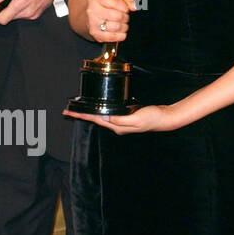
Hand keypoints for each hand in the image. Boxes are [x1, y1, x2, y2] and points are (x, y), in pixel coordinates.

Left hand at [0, 0, 52, 23]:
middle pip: (8, 18)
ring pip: (15, 16)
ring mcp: (33, 14)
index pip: (2, 19)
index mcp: (20, 4)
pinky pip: (23, 14)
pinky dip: (18, 8)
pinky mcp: (37, 13)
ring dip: (10, 9)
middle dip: (0, 11)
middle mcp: (27, 13)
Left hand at [63, 104, 180, 133]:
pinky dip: (100, 110)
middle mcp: (117, 126)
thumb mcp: (135, 118)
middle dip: (82, 115)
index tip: (69, 112)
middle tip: (68, 110)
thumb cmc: (152, 117)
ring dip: (90, 113)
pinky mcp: (125, 117)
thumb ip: (120, 119)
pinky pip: (109, 113)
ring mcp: (121, 122)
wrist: (165, 118)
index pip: (95, 120)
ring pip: (101, 117)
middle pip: (95, 119)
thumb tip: (105, 118)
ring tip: (79, 109)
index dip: (82, 115)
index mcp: (117, 126)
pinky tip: (98, 108)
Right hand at [85, 0, 135, 43]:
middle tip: (124, 17)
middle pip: (118, 16)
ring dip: (124, 27)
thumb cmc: (97, 5)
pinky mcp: (95, 35)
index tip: (125, 9)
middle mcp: (92, 11)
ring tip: (123, 24)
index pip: (116, 3)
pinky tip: (121, 33)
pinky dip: (120, 36)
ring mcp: (93, 24)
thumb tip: (134, 6)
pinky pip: (112, 37)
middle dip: (125, 17)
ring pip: (116, 27)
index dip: (125, 7)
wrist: (80, 15)